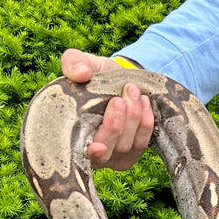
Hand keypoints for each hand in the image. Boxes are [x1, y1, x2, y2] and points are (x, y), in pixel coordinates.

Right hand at [60, 48, 154, 169]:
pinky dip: (146, 123)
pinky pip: (142, 143)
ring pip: (126, 146)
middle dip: (115, 125)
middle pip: (108, 149)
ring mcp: (114, 156)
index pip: (80, 154)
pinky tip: (144, 102)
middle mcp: (92, 152)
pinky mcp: (133, 153)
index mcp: (72, 136)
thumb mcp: (81, 63)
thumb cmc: (93, 76)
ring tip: (133, 93)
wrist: (117, 81)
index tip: (97, 147)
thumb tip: (81, 73)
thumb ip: (73, 63)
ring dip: (132, 119)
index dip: (90, 154)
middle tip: (120, 99)